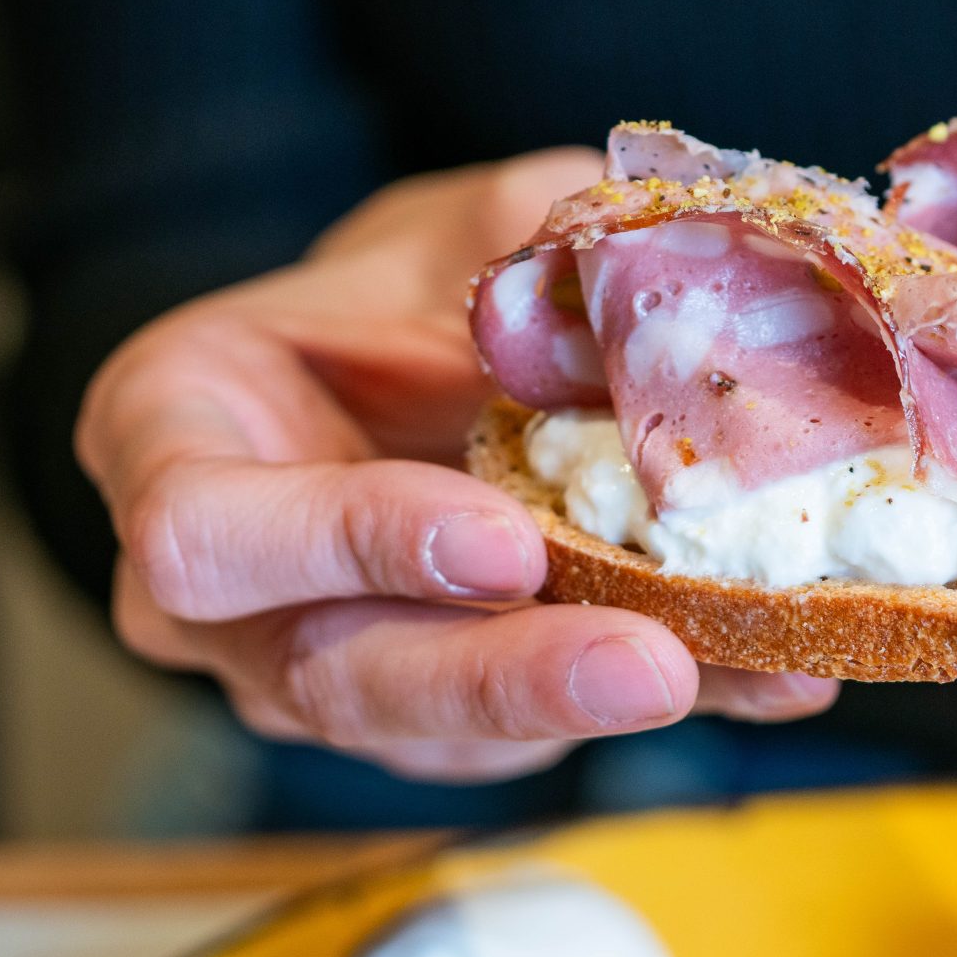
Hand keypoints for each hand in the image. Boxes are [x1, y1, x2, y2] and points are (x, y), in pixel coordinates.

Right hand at [81, 151, 836, 781]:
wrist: (428, 353)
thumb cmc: (411, 284)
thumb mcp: (460, 226)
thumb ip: (534, 242)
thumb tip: (658, 269)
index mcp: (173, 445)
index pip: (207, 533)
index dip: (350, 544)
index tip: (504, 544)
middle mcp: (230, 598)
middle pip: (341, 675)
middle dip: (508, 676)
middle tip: (655, 666)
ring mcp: (332, 673)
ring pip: (455, 730)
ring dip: (617, 706)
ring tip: (764, 674)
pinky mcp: (449, 723)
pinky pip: (554, 727)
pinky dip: (681, 696)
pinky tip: (783, 672)